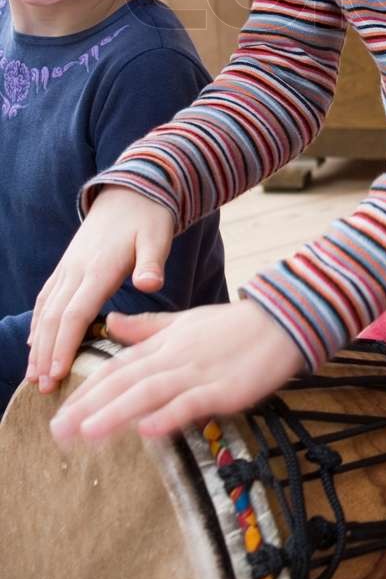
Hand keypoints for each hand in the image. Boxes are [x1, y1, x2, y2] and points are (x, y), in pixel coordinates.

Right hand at [28, 187, 175, 391]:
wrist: (133, 189)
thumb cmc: (149, 216)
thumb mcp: (158, 235)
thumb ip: (152, 262)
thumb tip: (149, 283)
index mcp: (99, 268)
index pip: (75, 314)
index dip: (64, 345)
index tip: (58, 374)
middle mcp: (77, 269)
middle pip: (53, 318)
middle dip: (45, 355)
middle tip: (43, 388)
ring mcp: (69, 267)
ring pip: (45, 311)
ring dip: (37, 344)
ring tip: (34, 377)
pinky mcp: (68, 265)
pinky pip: (46, 298)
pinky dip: (37, 323)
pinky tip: (34, 344)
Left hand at [49, 300, 305, 444]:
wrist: (283, 320)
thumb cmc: (235, 325)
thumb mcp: (186, 321)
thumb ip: (147, 327)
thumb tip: (111, 323)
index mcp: (166, 342)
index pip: (119, 367)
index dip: (88, 389)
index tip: (60, 412)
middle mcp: (176, 357)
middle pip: (126, 382)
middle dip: (90, 406)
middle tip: (58, 431)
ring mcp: (200, 372)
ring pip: (150, 392)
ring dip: (117, 412)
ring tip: (86, 433)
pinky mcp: (226, 388)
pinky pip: (193, 402)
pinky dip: (169, 415)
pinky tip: (148, 430)